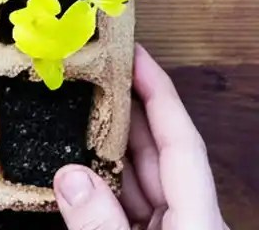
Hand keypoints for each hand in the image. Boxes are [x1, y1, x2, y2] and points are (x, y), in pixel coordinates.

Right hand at [54, 45, 228, 229]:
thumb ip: (101, 223)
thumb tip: (69, 175)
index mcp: (198, 221)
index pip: (181, 144)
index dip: (160, 93)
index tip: (136, 55)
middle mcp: (187, 220)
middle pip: (157, 155)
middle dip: (125, 111)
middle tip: (94, 71)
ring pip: (134, 179)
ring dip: (103, 145)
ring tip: (74, 107)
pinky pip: (121, 204)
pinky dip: (97, 182)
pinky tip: (73, 163)